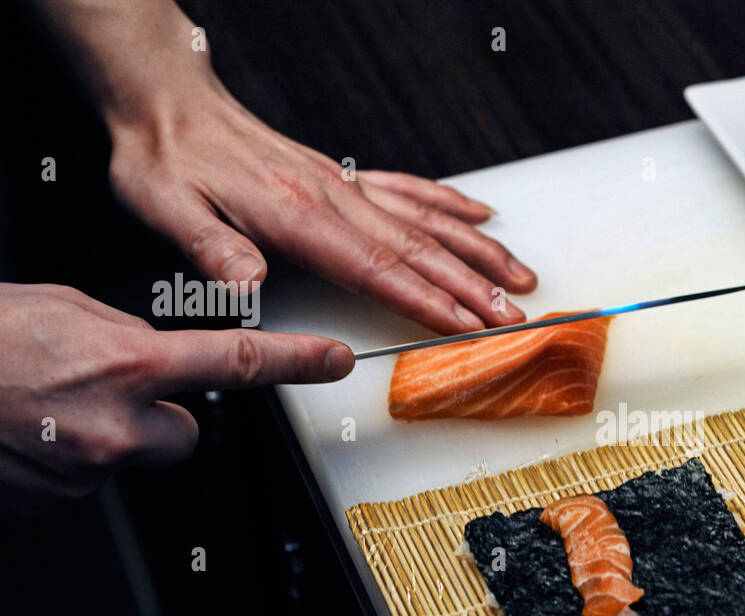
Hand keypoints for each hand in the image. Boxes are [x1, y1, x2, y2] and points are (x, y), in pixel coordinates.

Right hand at [0, 283, 353, 514]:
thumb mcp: (63, 309)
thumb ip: (127, 335)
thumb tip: (158, 352)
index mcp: (127, 364)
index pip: (237, 360)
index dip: (295, 361)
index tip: (334, 360)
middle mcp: (117, 424)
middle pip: (186, 433)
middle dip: (160, 415)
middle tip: (107, 392)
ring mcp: (87, 470)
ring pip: (133, 457)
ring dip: (107, 437)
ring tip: (51, 408)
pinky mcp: (56, 501)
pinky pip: (87, 481)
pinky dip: (68, 461)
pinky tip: (33, 432)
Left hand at [32, 0, 536, 334]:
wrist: (169, 104)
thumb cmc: (167, 161)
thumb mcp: (169, 208)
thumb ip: (212, 251)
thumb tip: (248, 290)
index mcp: (300, 216)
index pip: (379, 268)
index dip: (428, 300)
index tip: (468, 324)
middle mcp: (336, 198)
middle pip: (420, 250)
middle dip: (474, 287)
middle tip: (514, 316)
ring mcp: (347, 186)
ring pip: (428, 222)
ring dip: (478, 253)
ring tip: (519, 278)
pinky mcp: (345, 177)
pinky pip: (412, 189)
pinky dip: (451, 204)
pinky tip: (479, 216)